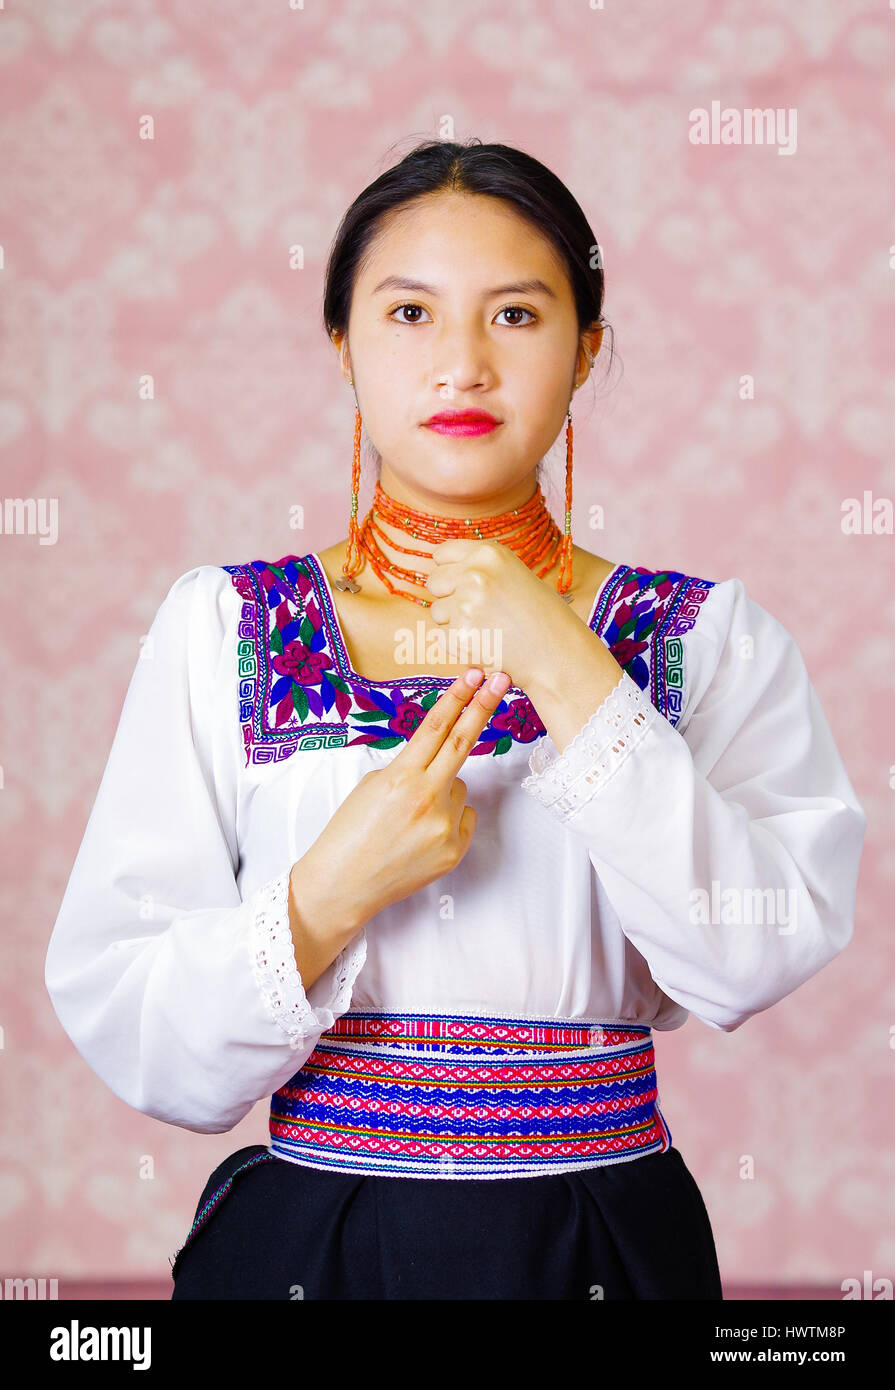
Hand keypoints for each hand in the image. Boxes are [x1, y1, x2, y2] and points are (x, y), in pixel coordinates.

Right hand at [291, 667, 511, 936]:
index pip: (434, 728)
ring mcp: (445, 826)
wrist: (343, 885)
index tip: (473, 676)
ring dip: (443, 788)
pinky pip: (463, 816)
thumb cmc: (349, 833)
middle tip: (499, 681)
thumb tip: (438, 762)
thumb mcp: (372, 786)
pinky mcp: (455, 849)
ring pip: (460, 786)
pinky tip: (420, 834)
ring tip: (410, 815)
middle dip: (482, 708)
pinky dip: (448, 817)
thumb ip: (409, 768)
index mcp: (400, 778)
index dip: (456, 698)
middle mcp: (427, 799)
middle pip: (462, 743)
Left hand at [424, 538, 576, 689]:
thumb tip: (441, 568)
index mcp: (489, 553)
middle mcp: (475, 574)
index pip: (441, 553)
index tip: (461, 584)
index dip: (449, 570)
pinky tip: (486, 643)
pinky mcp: (461, 635)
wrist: (558, 653)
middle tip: (477, 611)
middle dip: (448, 596)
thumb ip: (480, 567)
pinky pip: (442, 637)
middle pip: (434, 581)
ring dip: (454, 622)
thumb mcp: (514, 574)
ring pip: (437, 611)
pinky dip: (459, 644)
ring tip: (488, 628)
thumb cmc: (541, 616)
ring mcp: (466, 605)